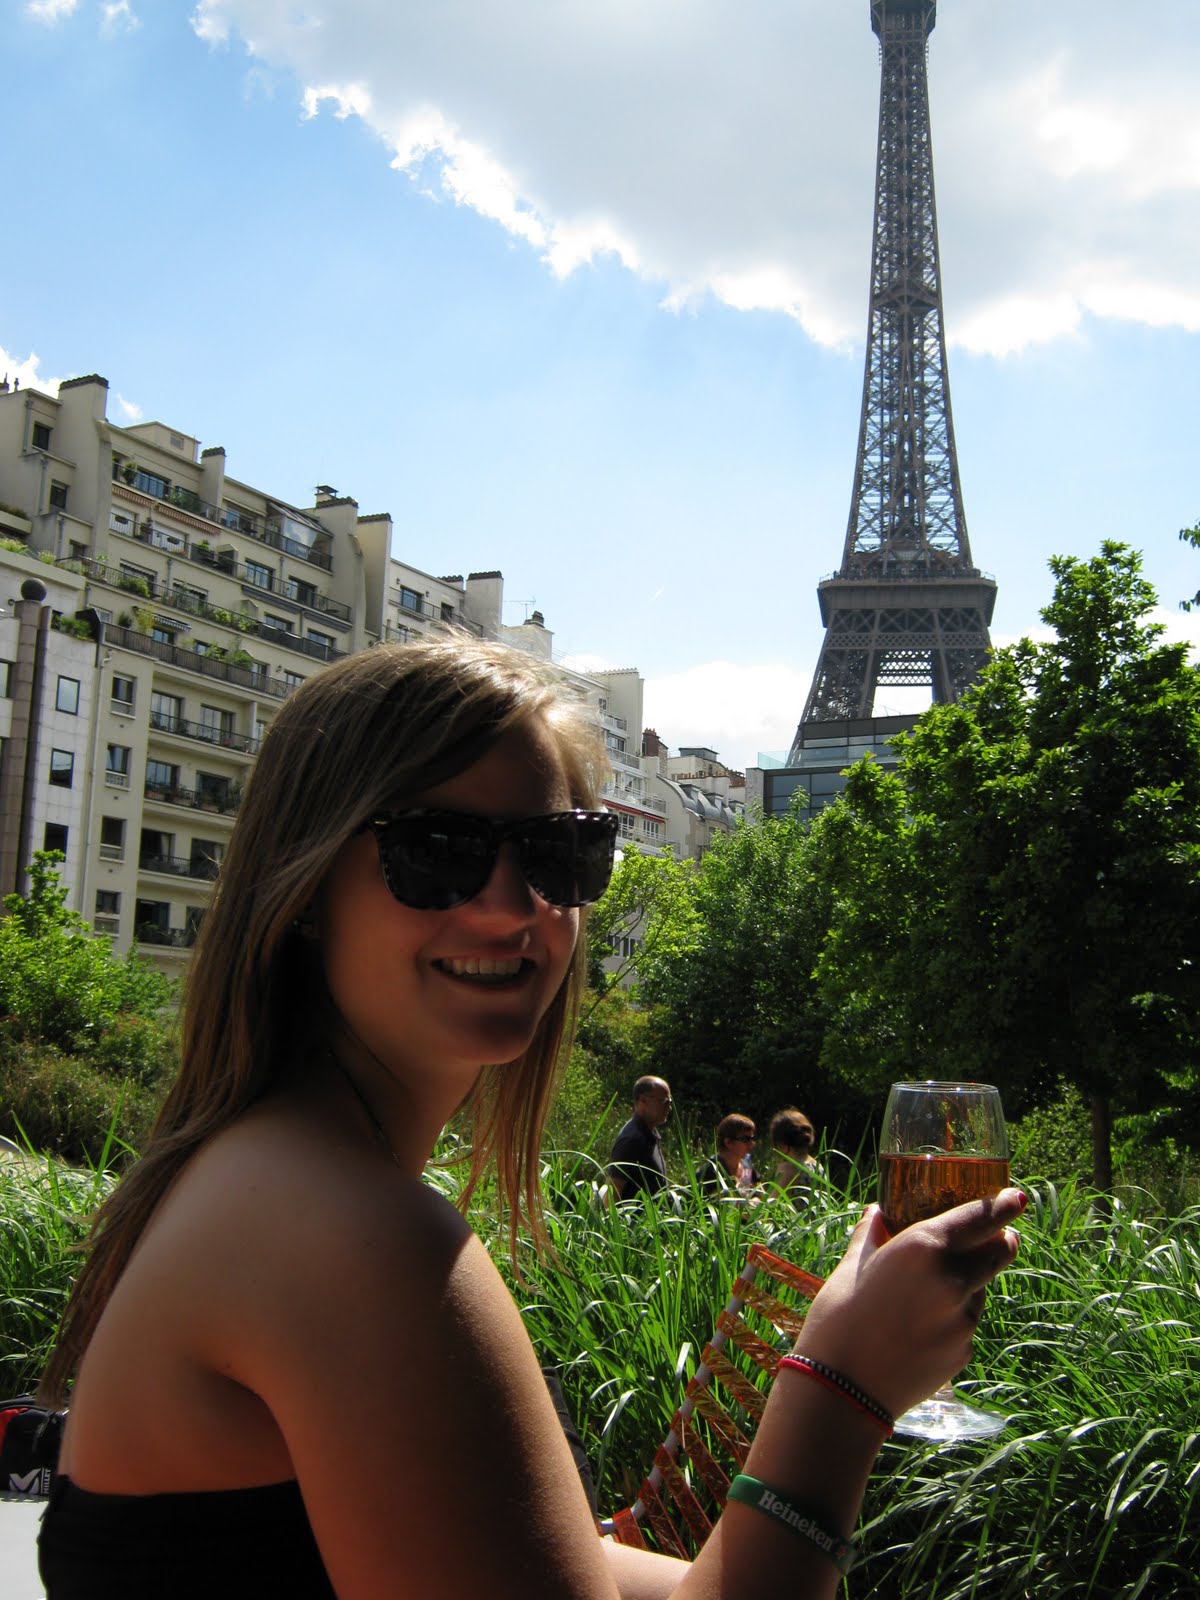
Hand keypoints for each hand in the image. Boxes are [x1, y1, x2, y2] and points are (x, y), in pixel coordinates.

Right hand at [794, 1188, 1024, 1418]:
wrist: (843, 1390)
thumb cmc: (838, 1318)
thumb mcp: (852, 1267)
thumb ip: (872, 1234)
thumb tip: (877, 1212)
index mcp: (923, 1247)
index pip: (978, 1217)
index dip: (1003, 1205)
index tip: (1017, 1197)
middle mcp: (953, 1279)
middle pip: (997, 1253)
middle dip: (1001, 1242)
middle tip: (998, 1235)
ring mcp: (964, 1318)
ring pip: (980, 1289)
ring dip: (970, 1282)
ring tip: (930, 1291)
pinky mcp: (965, 1349)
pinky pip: (967, 1321)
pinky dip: (955, 1315)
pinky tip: (922, 1324)